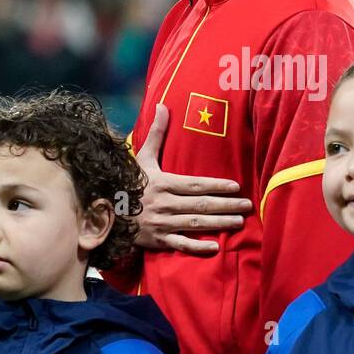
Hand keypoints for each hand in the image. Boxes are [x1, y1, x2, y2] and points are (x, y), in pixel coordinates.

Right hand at [131, 103, 252, 253]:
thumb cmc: (130, 182)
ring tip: (239, 222)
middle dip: (226, 206)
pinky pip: (180, 244)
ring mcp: (162, 224)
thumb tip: (163, 106)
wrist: (106, 211)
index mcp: (163, 183)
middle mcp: (165, 204)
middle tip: (247, 206)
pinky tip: (216, 247)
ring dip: (219, 223)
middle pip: (200, 205)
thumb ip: (157, 134)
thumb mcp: (142, 157)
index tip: (236, 186)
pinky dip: (197, 247)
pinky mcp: (158, 240)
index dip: (216, 185)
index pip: (195, 184)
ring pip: (195, 224)